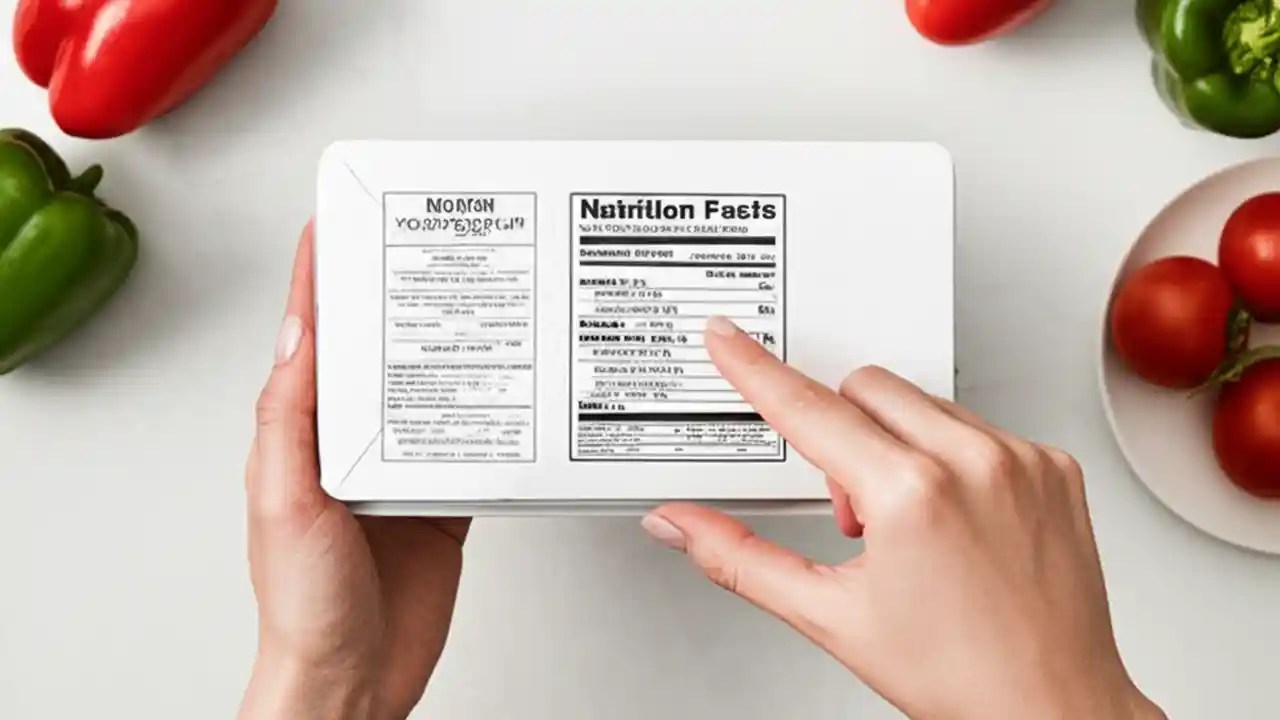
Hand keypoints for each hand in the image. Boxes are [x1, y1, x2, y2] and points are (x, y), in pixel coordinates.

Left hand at [238, 223, 468, 719]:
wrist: (353, 678)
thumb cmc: (303, 605)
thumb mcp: (285, 501)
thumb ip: (293, 418)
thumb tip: (300, 338)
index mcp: (299, 436)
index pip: (308, 340)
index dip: (317, 280)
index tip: (334, 226)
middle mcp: (347, 446)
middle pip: (372, 353)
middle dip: (389, 297)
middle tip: (413, 245)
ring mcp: (395, 472)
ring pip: (424, 390)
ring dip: (441, 347)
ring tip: (465, 297)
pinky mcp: (438, 501)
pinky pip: (466, 443)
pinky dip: (486, 413)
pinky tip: (501, 387)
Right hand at [642, 317, 1164, 719]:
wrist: (1053, 707)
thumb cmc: (958, 674)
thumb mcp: (830, 616)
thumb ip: (740, 558)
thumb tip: (681, 525)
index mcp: (911, 494)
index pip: (807, 409)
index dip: (755, 370)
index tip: (729, 338)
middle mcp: (972, 461)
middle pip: (864, 389)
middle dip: (839, 434)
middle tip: (854, 512)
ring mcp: (1022, 458)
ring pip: (923, 402)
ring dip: (896, 443)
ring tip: (911, 522)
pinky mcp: (1054, 464)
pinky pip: (979, 425)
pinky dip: (952, 456)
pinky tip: (956, 516)